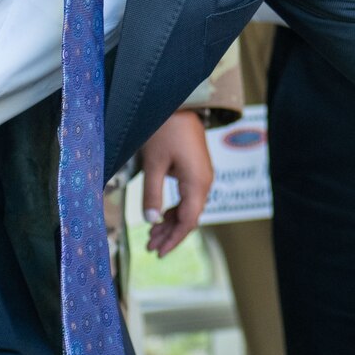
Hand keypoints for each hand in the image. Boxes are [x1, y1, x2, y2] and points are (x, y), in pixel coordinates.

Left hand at [139, 109, 211, 256]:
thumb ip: (153, 194)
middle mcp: (205, 182)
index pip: (188, 221)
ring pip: (189, 208)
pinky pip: (189, 196)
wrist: (179, 102)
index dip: (173, 239)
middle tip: (149, 248)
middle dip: (170, 234)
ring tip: (151, 236)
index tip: (158, 252)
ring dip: (171, 222)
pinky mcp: (196, 170)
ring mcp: (202, 176)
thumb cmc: (165, 129)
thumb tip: (151, 221)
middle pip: (190, 217)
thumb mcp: (154, 163)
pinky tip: (161, 216)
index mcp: (197, 183)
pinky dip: (175, 209)